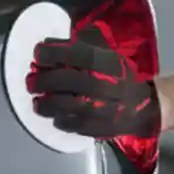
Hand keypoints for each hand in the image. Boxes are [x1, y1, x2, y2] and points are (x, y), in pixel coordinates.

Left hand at [27, 25, 161, 138]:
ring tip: (37, 101)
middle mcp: (104, 84)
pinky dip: (59, 120)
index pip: (75, 54)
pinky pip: (72, 124)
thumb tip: (45, 45)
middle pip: (65, 80)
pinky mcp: (99, 128)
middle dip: (42, 80)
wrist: (143, 107)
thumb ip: (75, 48)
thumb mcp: (104, 55)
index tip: (37, 53)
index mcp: (106, 63)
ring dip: (45, 104)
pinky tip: (54, 115)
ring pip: (65, 105)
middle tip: (30, 82)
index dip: (52, 53)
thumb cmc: (117, 76)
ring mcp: (101, 108)